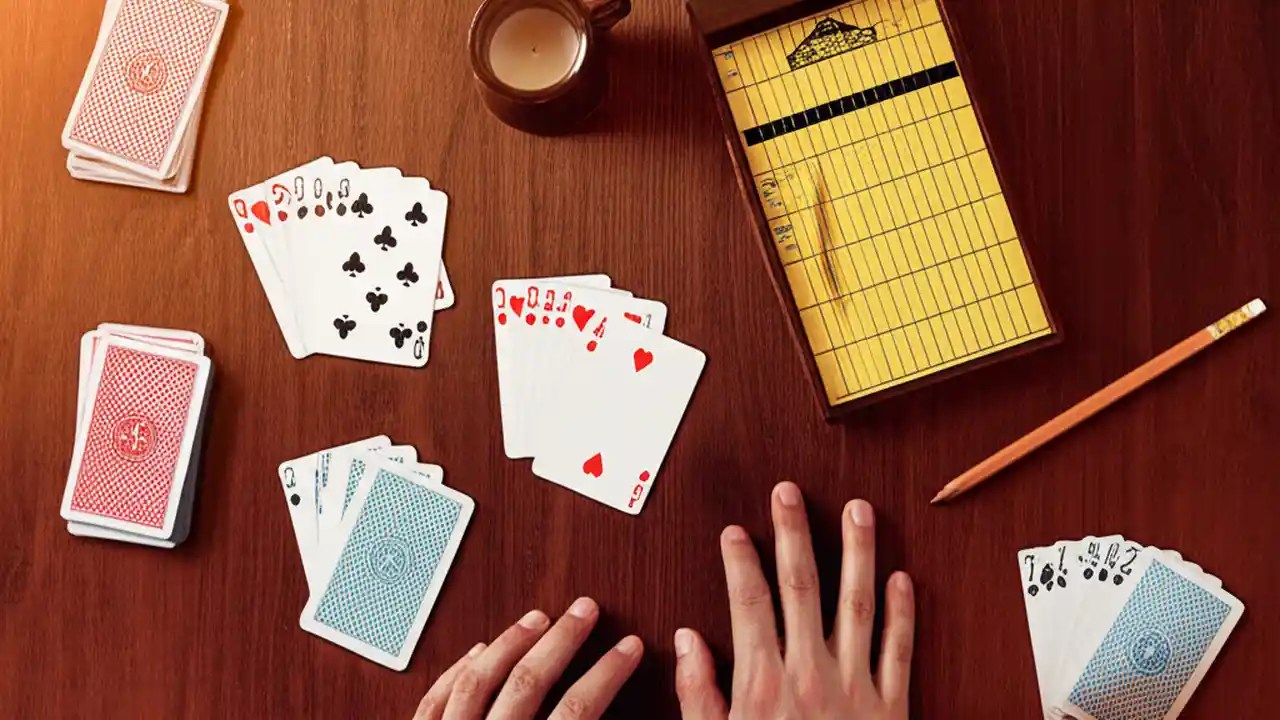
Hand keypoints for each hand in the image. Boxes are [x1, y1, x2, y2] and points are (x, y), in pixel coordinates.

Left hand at [413, 598, 642, 719]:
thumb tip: (602, 708)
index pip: (577, 711)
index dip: (608, 674)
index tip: (630, 649)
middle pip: (527, 683)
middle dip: (562, 640)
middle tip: (585, 610)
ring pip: (477, 682)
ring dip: (511, 644)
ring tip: (538, 618)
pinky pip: (434, 701)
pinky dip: (457, 672)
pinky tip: (478, 653)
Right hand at [674, 482, 914, 718]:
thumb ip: (698, 693)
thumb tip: (685, 641)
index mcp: (763, 685)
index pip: (748, 603)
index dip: (740, 561)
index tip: (734, 531)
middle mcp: (810, 676)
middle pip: (801, 587)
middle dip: (792, 533)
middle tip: (788, 493)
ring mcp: (855, 690)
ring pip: (857, 606)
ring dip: (858, 552)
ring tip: (858, 510)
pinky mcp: (890, 710)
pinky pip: (898, 652)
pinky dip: (902, 613)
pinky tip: (900, 578)